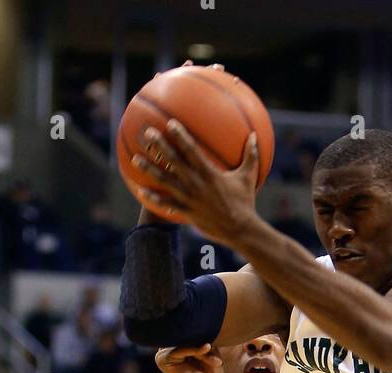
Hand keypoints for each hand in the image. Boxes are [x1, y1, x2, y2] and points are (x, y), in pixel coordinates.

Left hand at [132, 119, 259, 243]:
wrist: (240, 231)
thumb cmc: (245, 203)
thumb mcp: (249, 177)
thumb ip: (251, 155)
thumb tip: (256, 136)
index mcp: (209, 173)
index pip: (192, 150)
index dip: (180, 136)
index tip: (170, 123)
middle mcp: (196, 184)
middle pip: (174, 162)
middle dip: (160, 146)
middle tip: (147, 133)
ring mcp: (190, 199)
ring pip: (165, 182)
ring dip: (149, 170)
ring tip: (135, 160)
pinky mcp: (187, 212)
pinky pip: (167, 204)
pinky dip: (154, 198)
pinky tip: (141, 191)